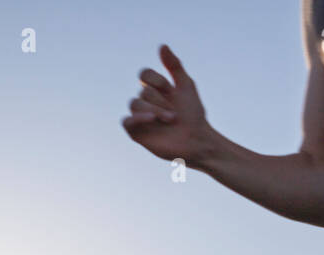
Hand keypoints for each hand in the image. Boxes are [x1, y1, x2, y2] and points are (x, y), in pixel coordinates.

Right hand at [122, 45, 212, 165]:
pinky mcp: (136, 132)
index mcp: (156, 89)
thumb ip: (174, 65)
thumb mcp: (186, 85)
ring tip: (170, 119)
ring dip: (155, 110)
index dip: (156, 80)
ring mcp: (140, 117)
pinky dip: (138, 118)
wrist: (196, 139)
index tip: (171, 89)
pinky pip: (127, 121)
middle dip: (161, 101)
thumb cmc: (193, 114)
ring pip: (135, 104)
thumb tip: (162, 45)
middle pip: (143, 91)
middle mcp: (147, 102)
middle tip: (175, 113)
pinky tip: (152, 119)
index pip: (144, 75)